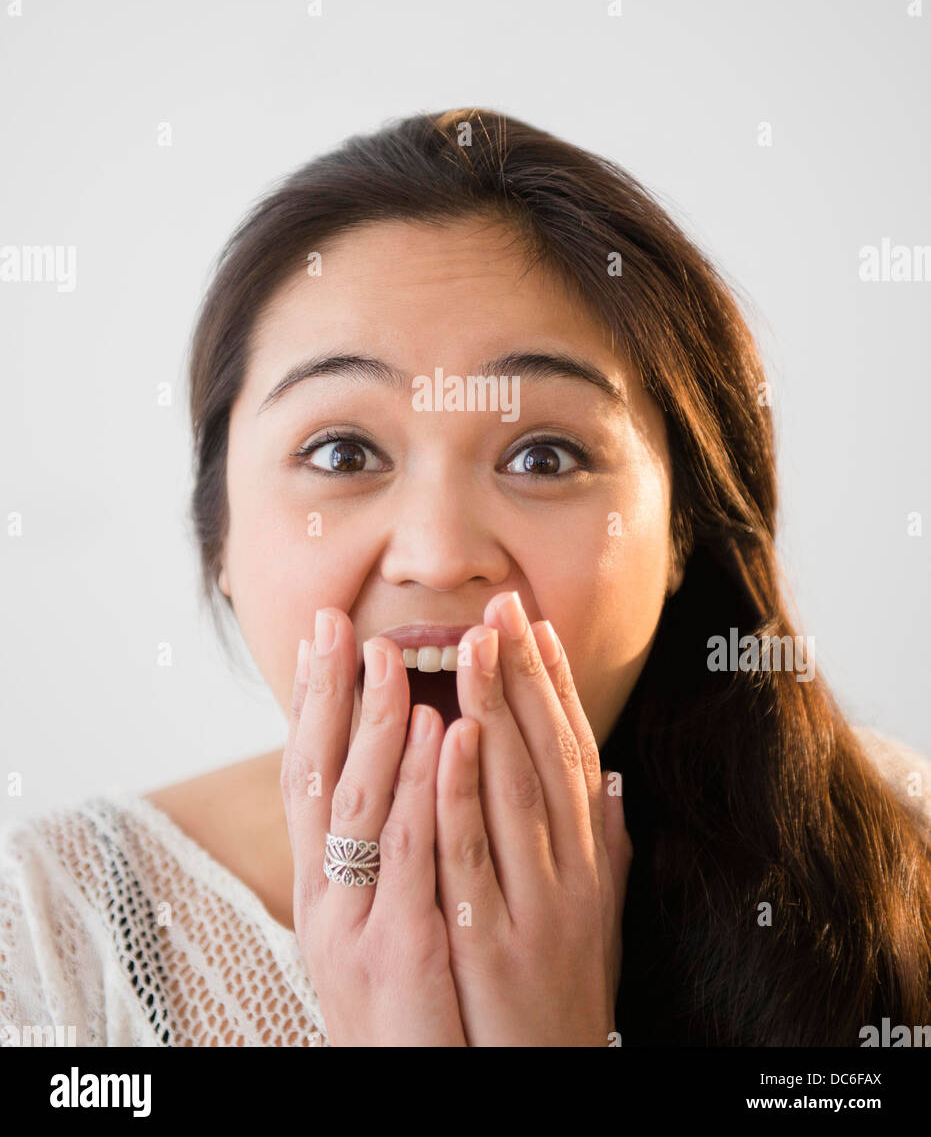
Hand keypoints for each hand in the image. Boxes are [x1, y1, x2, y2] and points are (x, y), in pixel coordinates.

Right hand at [281, 610, 466, 1046]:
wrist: (416, 1092)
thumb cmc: (411, 1007)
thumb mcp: (389, 920)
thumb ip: (398, 850)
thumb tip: (414, 776)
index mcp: (327, 885)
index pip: (310, 774)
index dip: (315, 702)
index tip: (326, 633)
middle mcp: (327, 898)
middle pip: (317, 777)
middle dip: (327, 695)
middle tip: (340, 623)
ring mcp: (360, 921)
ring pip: (362, 804)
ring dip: (376, 724)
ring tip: (394, 658)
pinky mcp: (403, 949)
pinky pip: (415, 855)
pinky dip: (425, 788)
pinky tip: (446, 732)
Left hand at [434, 591, 631, 1045]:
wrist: (547, 1083)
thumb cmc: (566, 995)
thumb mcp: (599, 917)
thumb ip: (605, 846)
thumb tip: (608, 777)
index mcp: (589, 860)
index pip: (571, 753)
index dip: (553, 686)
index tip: (532, 625)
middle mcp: (573, 872)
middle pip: (544, 755)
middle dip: (519, 675)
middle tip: (498, 605)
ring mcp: (535, 905)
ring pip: (513, 789)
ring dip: (493, 709)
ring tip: (472, 642)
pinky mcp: (491, 941)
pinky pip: (471, 853)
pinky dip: (461, 790)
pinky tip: (451, 734)